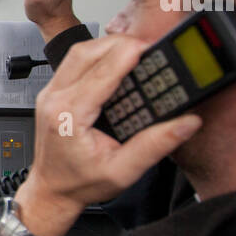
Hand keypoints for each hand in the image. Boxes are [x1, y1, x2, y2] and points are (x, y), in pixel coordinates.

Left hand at [13, 35, 203, 235]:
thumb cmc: (79, 183)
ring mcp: (50, 93)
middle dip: (119, 44)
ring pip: (77, 52)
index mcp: (69, 115)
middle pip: (86, 52)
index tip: (149, 47)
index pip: (101, 72)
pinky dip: (96, 56)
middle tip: (147, 49)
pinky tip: (114, 64)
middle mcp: (55, 99)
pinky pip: (73, 62)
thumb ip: (156, 145)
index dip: (127, 54)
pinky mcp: (52, 92)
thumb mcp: (123, 171)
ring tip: (134, 53)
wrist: (52, 192)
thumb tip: (186, 123)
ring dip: (106, 46)